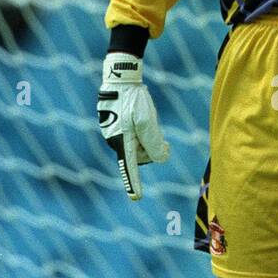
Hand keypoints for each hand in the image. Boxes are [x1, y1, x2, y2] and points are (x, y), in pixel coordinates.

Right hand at [97, 52, 168, 199]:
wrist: (120, 79)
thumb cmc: (133, 99)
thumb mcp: (146, 120)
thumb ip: (153, 142)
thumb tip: (160, 158)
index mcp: (121, 141)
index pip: (130, 167)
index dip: (134, 183)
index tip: (136, 198)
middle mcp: (116, 141)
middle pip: (141, 154)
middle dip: (151, 146)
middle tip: (157, 130)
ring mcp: (116, 134)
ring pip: (139, 144)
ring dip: (148, 136)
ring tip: (148, 118)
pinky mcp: (118, 126)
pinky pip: (135, 135)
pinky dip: (142, 129)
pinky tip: (142, 113)